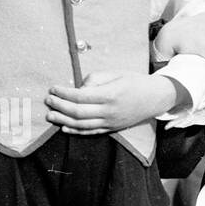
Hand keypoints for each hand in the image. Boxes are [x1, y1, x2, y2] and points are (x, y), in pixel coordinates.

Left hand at [45, 72, 177, 133]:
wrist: (156, 98)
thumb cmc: (135, 82)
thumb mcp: (116, 73)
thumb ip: (95, 79)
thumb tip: (78, 88)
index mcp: (110, 94)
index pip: (80, 96)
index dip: (63, 93)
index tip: (53, 88)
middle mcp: (110, 111)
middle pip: (78, 112)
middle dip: (60, 106)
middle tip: (48, 101)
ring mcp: (111, 122)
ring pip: (82, 124)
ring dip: (64, 120)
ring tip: (50, 115)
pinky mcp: (113, 128)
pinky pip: (92, 132)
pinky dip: (76, 131)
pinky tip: (65, 128)